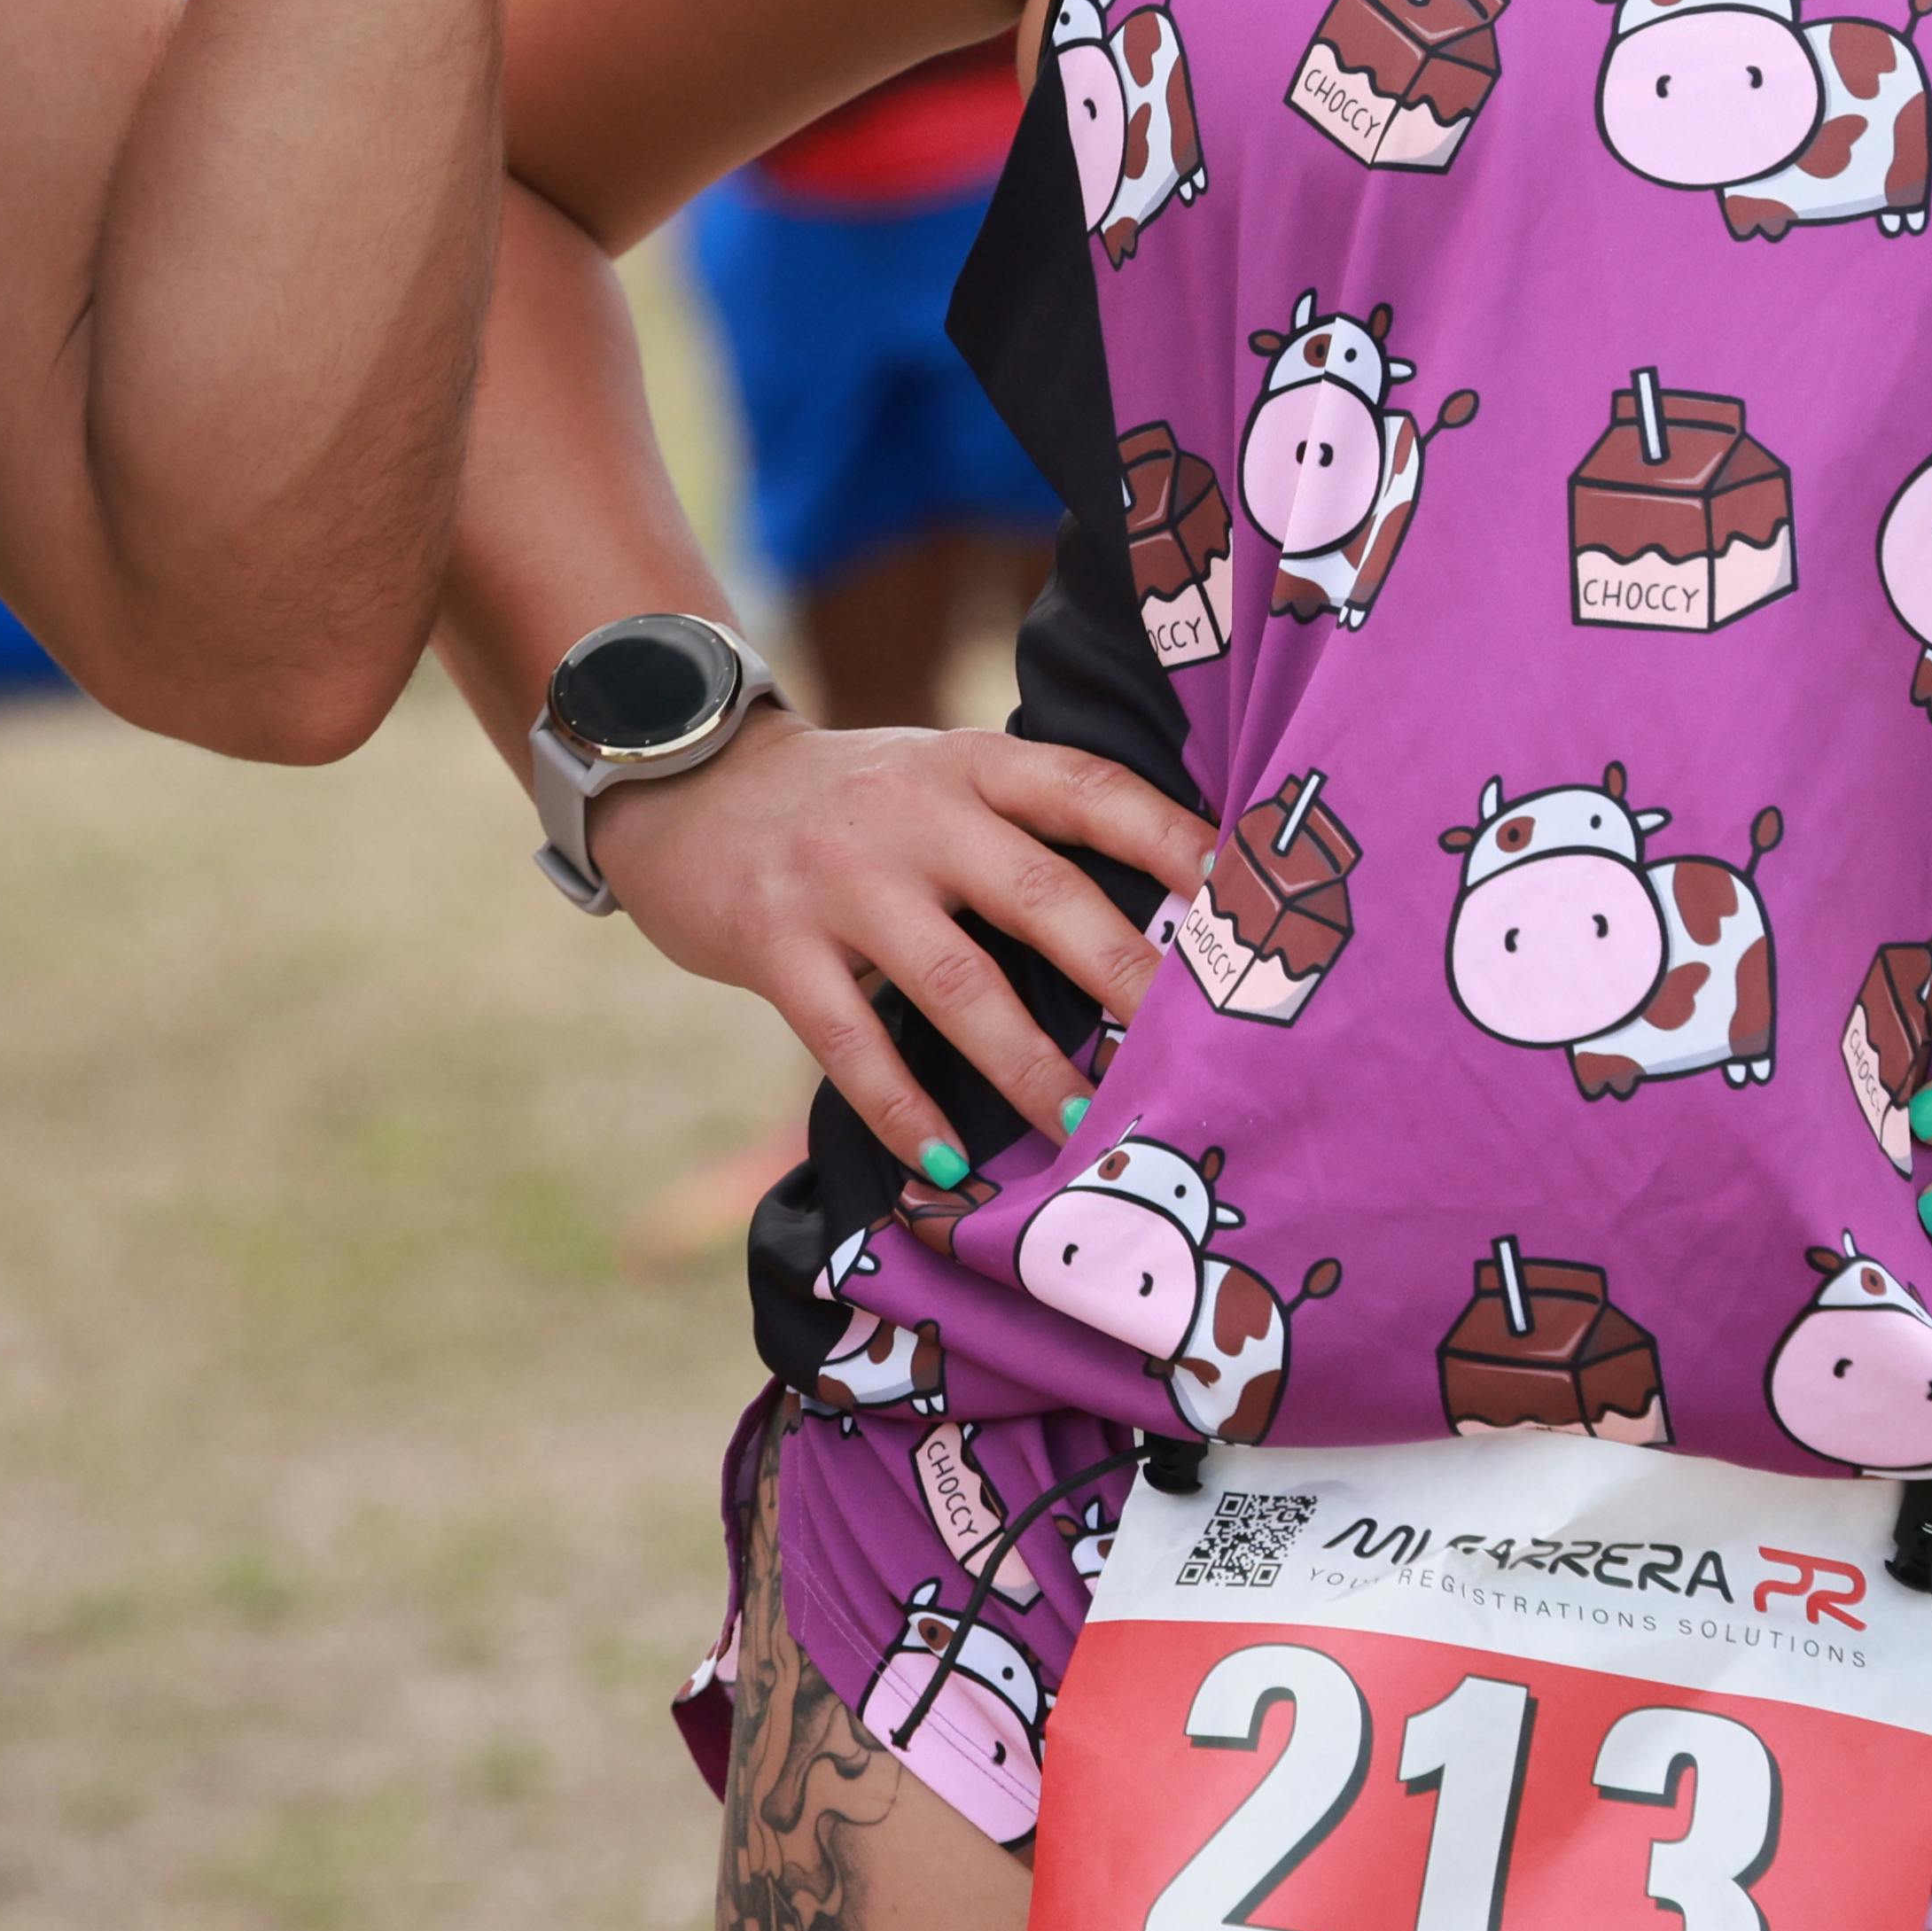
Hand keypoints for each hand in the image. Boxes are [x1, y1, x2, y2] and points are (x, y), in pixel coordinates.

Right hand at [590, 706, 1213, 1174]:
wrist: (682, 780)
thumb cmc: (848, 801)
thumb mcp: (936, 777)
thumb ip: (1021, 826)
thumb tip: (1164, 911)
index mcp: (970, 765)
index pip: (1089, 790)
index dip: (1173, 841)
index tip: (1249, 900)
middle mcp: (914, 813)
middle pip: (1041, 893)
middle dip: (1124, 975)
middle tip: (1195, 1048)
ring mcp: (841, 879)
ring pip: (954, 982)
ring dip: (1026, 1063)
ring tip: (1085, 1128)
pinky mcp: (775, 942)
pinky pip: (849, 1041)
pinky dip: (902, 1109)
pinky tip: (946, 1165)